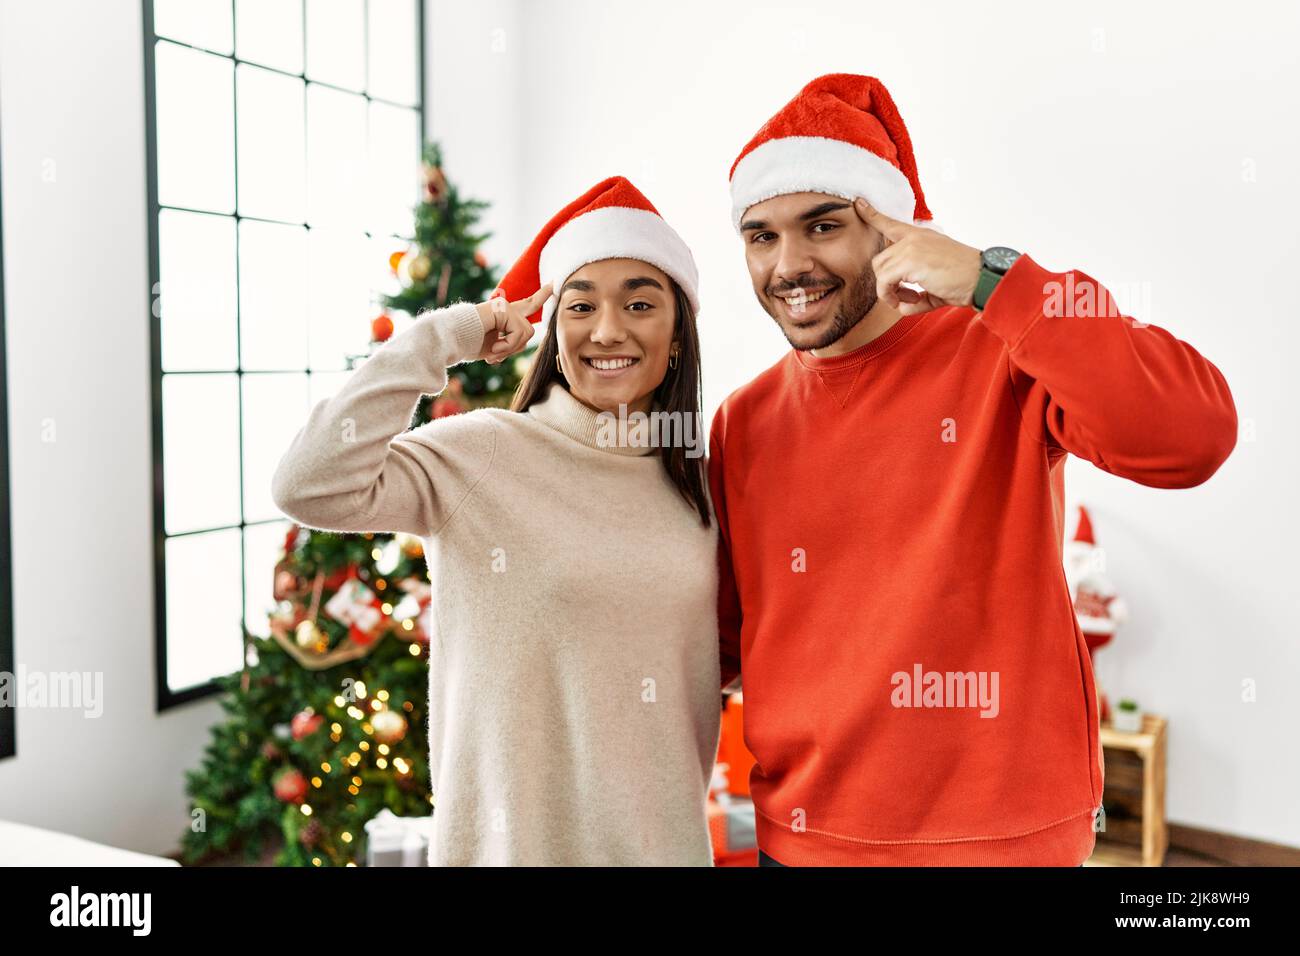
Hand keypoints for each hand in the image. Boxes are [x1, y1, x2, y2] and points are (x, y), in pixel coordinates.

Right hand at [473, 282, 549, 363]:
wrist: (452, 339)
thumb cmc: (469, 344)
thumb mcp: (496, 346)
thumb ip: (512, 342)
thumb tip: (524, 339)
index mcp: (505, 314)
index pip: (528, 304)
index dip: (541, 296)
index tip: (554, 284)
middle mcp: (507, 307)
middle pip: (529, 331)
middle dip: (514, 348)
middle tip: (494, 353)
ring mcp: (505, 306)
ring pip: (525, 335)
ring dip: (509, 349)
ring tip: (492, 352)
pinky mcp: (504, 309)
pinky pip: (517, 335)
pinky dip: (506, 347)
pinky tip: (492, 348)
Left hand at [856, 198, 982, 315]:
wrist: (982, 279)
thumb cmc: (964, 281)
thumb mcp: (934, 283)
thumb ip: (915, 291)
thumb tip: (900, 305)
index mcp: (921, 236)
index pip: (891, 223)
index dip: (872, 214)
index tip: (858, 203)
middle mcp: (913, 237)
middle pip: (879, 260)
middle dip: (886, 283)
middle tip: (907, 296)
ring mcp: (911, 247)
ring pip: (880, 273)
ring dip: (889, 292)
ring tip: (910, 299)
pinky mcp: (910, 261)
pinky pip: (884, 283)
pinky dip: (891, 297)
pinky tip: (910, 300)